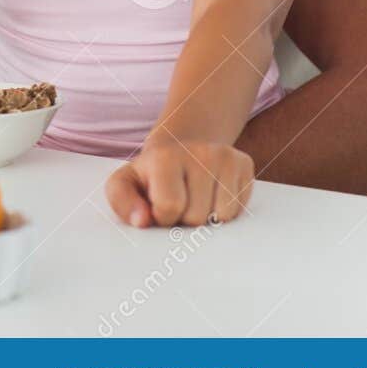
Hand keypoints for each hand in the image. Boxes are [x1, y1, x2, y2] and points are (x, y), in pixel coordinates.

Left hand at [105, 137, 254, 227]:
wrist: (180, 146)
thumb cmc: (151, 174)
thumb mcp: (125, 184)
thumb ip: (122, 202)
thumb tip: (142, 221)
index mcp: (164, 157)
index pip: (169, 207)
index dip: (163, 217)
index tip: (158, 206)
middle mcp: (198, 152)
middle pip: (197, 217)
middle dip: (185, 219)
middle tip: (179, 201)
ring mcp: (225, 156)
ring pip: (222, 217)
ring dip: (207, 217)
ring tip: (195, 198)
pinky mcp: (244, 163)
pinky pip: (240, 209)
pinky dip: (225, 210)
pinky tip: (212, 194)